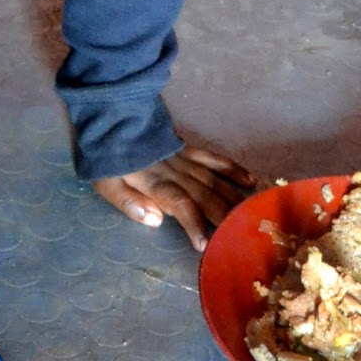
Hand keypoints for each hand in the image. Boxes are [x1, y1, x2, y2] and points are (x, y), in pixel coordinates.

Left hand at [95, 143, 255, 251]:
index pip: (180, 204)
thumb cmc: (108, 156)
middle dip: (224, 216)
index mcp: (154, 182)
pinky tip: (250, 181)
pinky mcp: (189, 149)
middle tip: (243, 235)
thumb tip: (156, 220)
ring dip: (234, 197)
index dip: (193, 223)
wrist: (112, 117)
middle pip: (204, 195)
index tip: (205, 243)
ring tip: (254, 213)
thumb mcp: (106, 182)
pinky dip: (233, 169)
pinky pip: (214, 159)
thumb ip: (128, 202)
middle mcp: (175, 171)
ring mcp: (185, 159)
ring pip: (214, 179)